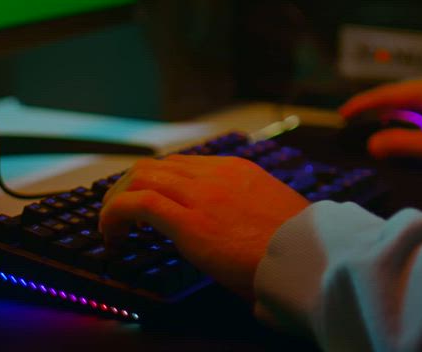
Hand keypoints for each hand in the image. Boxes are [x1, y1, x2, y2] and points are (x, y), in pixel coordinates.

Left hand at [99, 155, 309, 300]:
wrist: (312, 258)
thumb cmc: (302, 250)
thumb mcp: (276, 218)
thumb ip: (253, 217)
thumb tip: (246, 242)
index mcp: (238, 171)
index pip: (182, 164)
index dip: (156, 181)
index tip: (145, 202)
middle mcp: (216, 174)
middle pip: (155, 166)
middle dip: (128, 187)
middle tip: (117, 213)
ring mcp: (201, 194)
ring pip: (140, 178)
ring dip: (116, 201)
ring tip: (109, 227)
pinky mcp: (189, 221)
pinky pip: (136, 204)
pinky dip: (114, 215)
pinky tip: (111, 236)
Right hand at [339, 75, 421, 167]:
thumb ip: (401, 145)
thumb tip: (372, 144)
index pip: (386, 95)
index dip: (362, 105)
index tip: (342, 114)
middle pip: (400, 93)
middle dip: (378, 107)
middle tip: (357, 119)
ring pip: (417, 98)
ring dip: (398, 111)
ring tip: (383, 124)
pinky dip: (416, 113)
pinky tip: (418, 126)